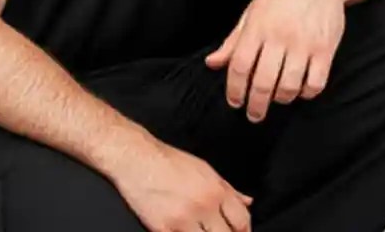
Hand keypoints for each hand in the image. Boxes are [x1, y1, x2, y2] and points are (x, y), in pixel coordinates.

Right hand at [108, 135, 252, 231]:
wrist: (137, 160)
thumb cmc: (170, 162)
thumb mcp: (205, 170)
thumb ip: (229, 189)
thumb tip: (247, 201)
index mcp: (215, 191)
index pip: (241, 221)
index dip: (244, 231)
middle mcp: (202, 206)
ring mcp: (182, 220)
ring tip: (198, 230)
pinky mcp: (162, 229)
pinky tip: (182, 231)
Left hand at [205, 0, 348, 121]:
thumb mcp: (252, 13)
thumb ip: (233, 41)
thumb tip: (213, 63)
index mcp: (258, 27)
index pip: (239, 66)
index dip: (235, 89)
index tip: (235, 101)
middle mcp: (280, 36)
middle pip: (263, 82)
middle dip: (256, 105)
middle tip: (254, 114)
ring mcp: (304, 44)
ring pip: (289, 86)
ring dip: (280, 99)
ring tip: (277, 98)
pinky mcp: (325, 49)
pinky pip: (315, 83)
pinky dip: (306, 93)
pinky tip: (300, 89)